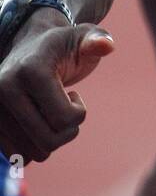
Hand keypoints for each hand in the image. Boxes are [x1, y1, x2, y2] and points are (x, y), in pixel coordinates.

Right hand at [0, 14, 114, 161]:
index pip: (65, 118)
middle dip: (67, 130)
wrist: (28, 49)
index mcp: (30, 70)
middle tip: (64, 108)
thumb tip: (106, 45)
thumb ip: (97, 40)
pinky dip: (32, 146)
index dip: (79, 112)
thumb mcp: (84, 39)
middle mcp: (3, 89)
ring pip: (34, 153)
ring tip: (47, 114)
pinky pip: (18, 157)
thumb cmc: (63, 47)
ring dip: (50, 139)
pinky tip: (33, 125)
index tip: (73, 94)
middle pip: (49, 141)